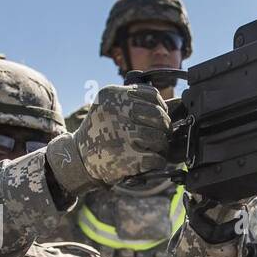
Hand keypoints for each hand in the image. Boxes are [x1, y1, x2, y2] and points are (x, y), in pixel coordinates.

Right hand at [46, 84, 169, 193]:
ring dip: (161, 146)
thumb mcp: (111, 108)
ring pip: (160, 138)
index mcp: (113, 95)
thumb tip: (178, 104)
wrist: (78, 157)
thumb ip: (139, 103)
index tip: (157, 117)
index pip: (152, 95)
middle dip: (164, 128)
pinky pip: (157, 158)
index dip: (160, 108)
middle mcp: (116, 111)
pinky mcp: (127, 158)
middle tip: (158, 135)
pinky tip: (150, 160)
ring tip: (152, 148)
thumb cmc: (100, 132)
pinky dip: (158, 161)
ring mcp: (122, 134)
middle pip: (159, 116)